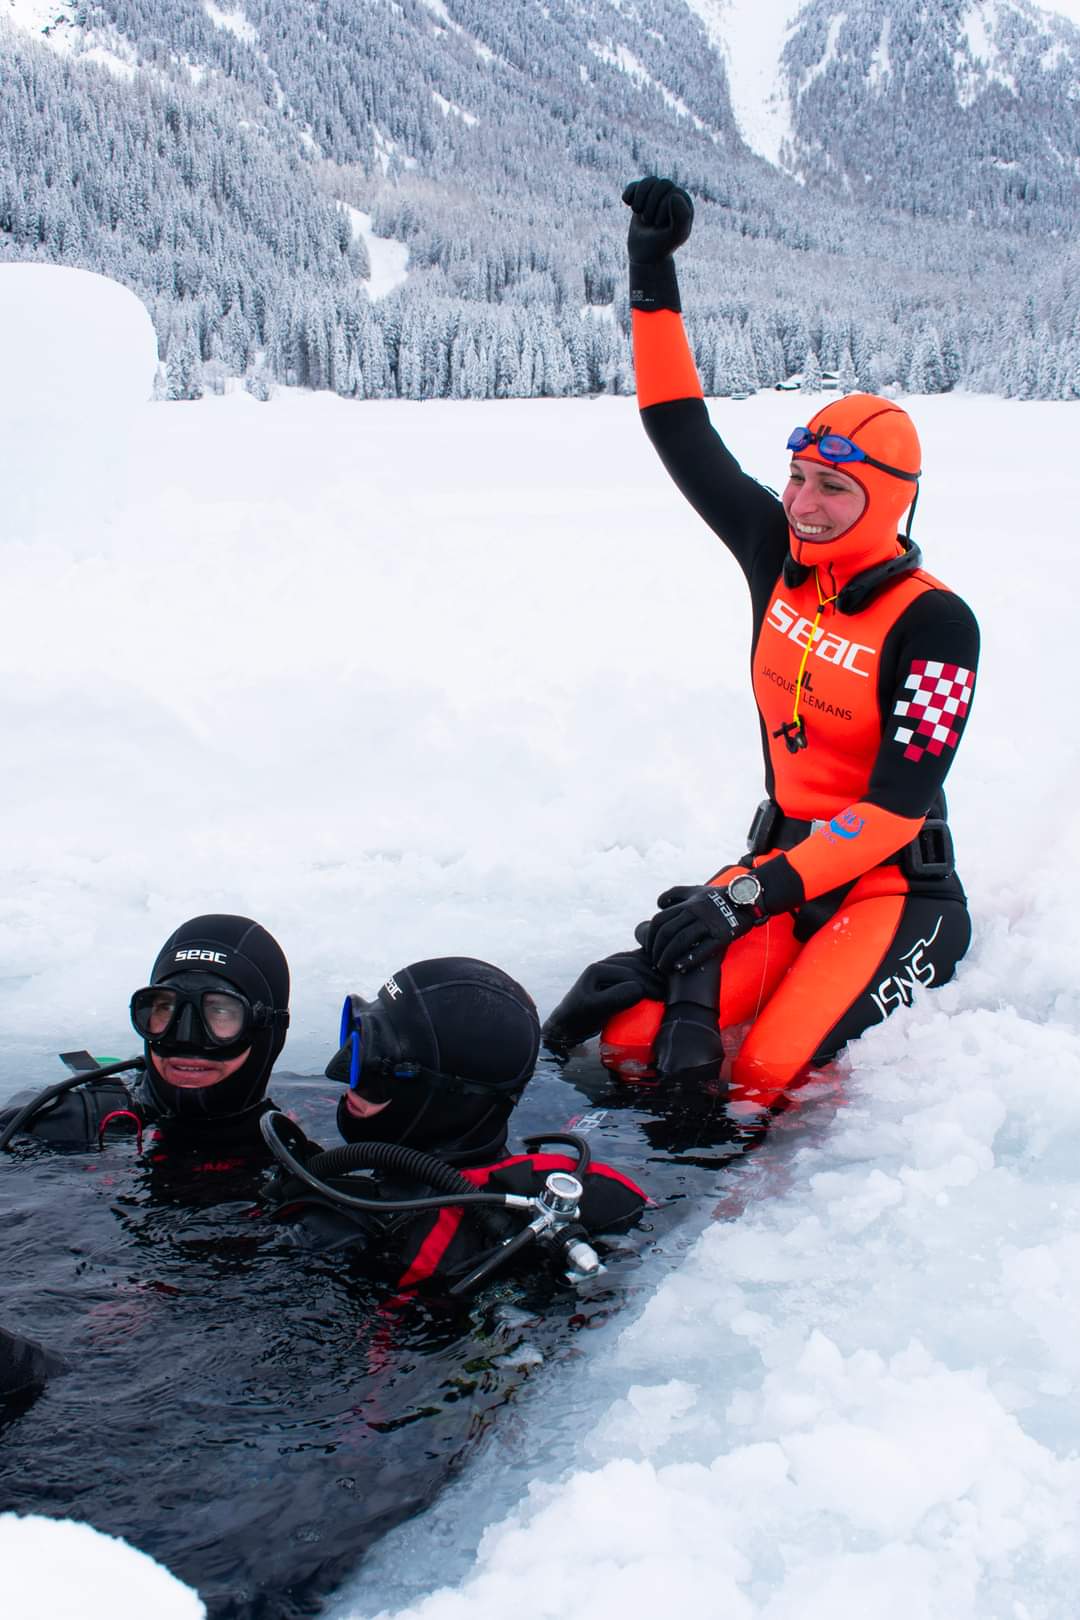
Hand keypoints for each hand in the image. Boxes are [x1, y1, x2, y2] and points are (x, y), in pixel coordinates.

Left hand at [542, 949, 665, 1055]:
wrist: (568, 1023)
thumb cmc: (581, 1019)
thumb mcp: (596, 1010)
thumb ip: (615, 998)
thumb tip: (639, 989)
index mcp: (598, 968)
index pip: (632, 974)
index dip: (649, 986)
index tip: (663, 999)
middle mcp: (604, 963)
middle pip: (637, 964)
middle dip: (655, 977)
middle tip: (669, 993)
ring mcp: (610, 966)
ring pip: (638, 960)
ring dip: (655, 970)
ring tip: (668, 986)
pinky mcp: (615, 972)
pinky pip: (636, 964)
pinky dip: (650, 967)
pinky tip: (660, 976)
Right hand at [622, 176, 693, 264]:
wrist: (647, 255)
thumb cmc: (663, 245)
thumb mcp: (676, 234)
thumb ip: (682, 217)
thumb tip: (674, 195)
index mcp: (684, 201)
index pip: (672, 191)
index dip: (661, 207)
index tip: (658, 225)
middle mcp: (672, 195)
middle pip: (661, 184)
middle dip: (651, 203)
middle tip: (648, 221)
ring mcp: (657, 196)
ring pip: (648, 182)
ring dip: (640, 198)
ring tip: (638, 212)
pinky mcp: (642, 199)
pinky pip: (635, 185)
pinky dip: (629, 192)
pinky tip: (628, 204)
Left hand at [646, 876, 761, 974]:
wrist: (748, 899)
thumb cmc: (719, 897)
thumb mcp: (696, 890)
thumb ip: (676, 894)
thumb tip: (659, 904)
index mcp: (687, 904)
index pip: (660, 921)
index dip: (650, 937)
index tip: (649, 949)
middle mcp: (695, 912)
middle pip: (667, 932)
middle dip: (656, 950)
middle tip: (654, 962)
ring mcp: (709, 924)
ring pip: (680, 941)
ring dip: (668, 957)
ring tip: (663, 968)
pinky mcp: (723, 935)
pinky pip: (703, 949)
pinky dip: (688, 960)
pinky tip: (678, 968)